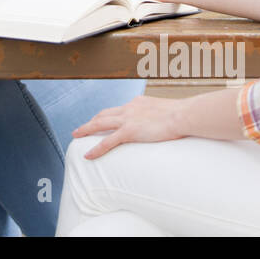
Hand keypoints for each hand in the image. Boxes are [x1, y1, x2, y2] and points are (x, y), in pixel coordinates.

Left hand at [72, 95, 186, 157]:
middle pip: (104, 114)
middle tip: (82, 128)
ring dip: (86, 129)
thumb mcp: (170, 112)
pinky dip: (96, 148)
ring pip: (99, 124)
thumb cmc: (183, 115)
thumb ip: (163, 116)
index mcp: (138, 103)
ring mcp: (127, 119)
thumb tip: (170, 123)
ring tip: (75, 135)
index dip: (109, 115)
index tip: (103, 120)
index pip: (119, 109)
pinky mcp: (129, 131)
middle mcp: (129, 108)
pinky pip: (107, 142)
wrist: (184, 115)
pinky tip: (88, 155)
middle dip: (92, 120)